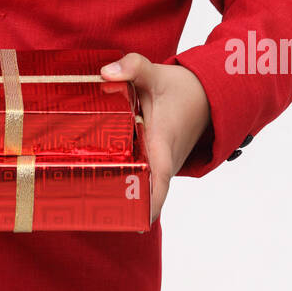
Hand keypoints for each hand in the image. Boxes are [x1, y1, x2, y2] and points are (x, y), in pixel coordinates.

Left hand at [100, 53, 211, 223]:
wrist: (205, 93)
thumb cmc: (180, 88)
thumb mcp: (155, 73)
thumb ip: (133, 68)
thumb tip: (106, 74)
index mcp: (163, 143)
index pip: (158, 180)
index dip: (150, 202)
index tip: (138, 222)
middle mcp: (163, 160)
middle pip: (144, 189)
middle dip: (123, 202)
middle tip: (90, 210)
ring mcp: (161, 163)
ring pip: (141, 182)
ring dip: (122, 190)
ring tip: (86, 198)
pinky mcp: (157, 160)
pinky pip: (141, 173)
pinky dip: (125, 175)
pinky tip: (98, 176)